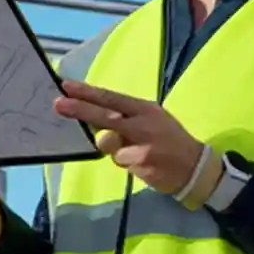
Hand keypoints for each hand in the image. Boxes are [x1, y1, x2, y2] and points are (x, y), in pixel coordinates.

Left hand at [54, 79, 203, 194]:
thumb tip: (93, 120)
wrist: (195, 166)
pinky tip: (144, 164)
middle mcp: (142, 123)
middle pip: (104, 115)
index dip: (87, 92)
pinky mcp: (141, 164)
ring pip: (109, 145)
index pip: (111, 98)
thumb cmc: (168, 139)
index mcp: (144, 108)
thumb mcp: (151, 120)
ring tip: (136, 152)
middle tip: (58, 104)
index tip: (66, 86)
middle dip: (80, 109)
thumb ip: (124, 119)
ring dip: (115, 150)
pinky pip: (120, 163)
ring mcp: (142, 145)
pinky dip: (127, 164)